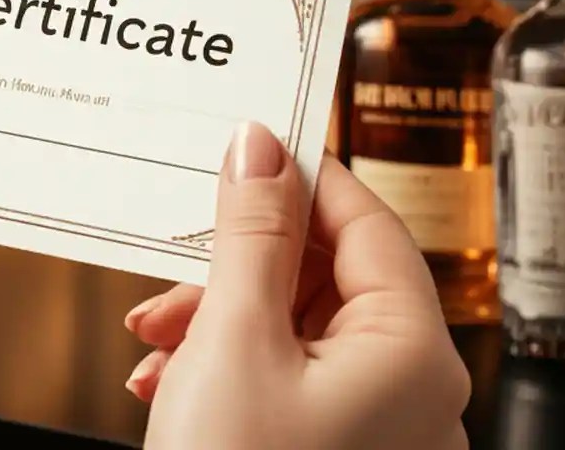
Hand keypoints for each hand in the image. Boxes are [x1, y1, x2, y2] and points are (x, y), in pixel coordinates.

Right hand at [125, 123, 469, 449]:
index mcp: (408, 350)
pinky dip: (223, 367)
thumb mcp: (233, 339)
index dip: (299, 176)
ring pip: (293, 329)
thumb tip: (260, 148)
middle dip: (235, 267)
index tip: (247, 145)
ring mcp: (371, 425)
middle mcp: (407, 388)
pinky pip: (284, 379)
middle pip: (323, 277)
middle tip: (177, 262)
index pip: (363, 220)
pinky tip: (167, 380)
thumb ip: (250, 234)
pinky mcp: (329, 449)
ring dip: (215, 320)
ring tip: (156, 338)